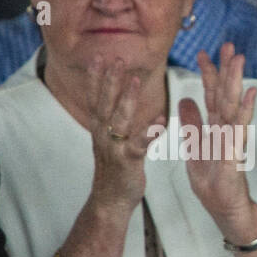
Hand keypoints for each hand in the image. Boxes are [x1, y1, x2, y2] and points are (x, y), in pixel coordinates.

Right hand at [85, 56, 162, 213]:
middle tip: (115, 57)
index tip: (98, 56)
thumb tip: (118, 100)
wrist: (111, 200)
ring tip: (136, 80)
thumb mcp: (111, 140)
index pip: (96, 98)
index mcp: (100, 128)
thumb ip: (114, 121)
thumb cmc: (116, 168)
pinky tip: (160, 121)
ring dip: (128, 98)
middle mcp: (103, 135)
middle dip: (109, 79)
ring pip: (120, 119)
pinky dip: (149, 132)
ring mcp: (114, 147)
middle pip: (105, 102)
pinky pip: (140, 145)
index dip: (96, 77)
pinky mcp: (128, 162)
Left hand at [181, 44, 256, 238]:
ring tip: (238, 60)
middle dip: (226, 70)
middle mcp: (226, 131)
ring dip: (236, 82)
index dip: (208, 74)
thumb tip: (185, 99)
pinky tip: (249, 95)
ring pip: (233, 106)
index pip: (211, 96)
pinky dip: (244, 112)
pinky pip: (238, 130)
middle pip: (225, 95)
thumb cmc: (213, 183)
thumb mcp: (195, 149)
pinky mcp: (234, 155)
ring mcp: (233, 141)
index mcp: (215, 128)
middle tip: (228, 45)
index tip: (203, 52)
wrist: (225, 209)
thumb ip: (192, 125)